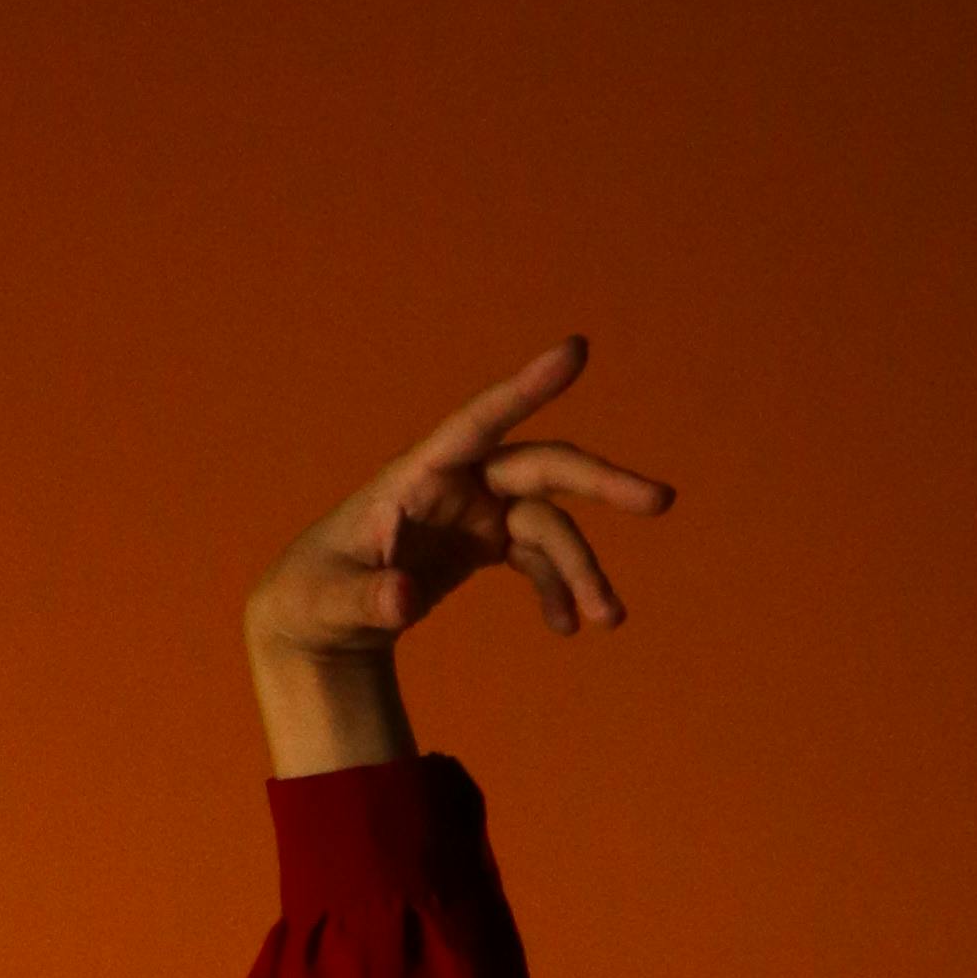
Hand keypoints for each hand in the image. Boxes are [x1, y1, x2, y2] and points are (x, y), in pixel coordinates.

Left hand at [246, 338, 674, 771]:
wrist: (319, 619)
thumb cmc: (315, 598)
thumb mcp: (331, 604)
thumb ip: (367, 599)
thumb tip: (402, 599)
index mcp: (418, 474)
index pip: (479, 421)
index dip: (526, 388)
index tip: (576, 351)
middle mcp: (458, 483)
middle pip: (543, 467)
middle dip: (602, 483)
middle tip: (661, 501)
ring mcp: (476, 509)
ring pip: (549, 523)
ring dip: (582, 568)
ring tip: (608, 619)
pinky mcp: (484, 541)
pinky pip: (536, 558)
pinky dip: (558, 589)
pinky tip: (570, 626)